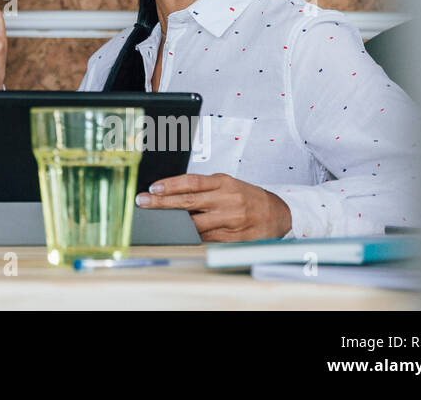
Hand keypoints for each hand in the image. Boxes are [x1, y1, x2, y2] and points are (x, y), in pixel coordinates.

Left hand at [135, 173, 292, 240]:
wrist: (278, 214)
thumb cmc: (247, 196)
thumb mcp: (227, 184)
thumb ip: (203, 188)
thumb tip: (172, 194)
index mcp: (223, 183)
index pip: (191, 182)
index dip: (170, 185)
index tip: (152, 188)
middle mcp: (226, 200)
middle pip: (188, 202)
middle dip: (161, 203)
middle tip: (142, 202)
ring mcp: (230, 220)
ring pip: (195, 223)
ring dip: (173, 223)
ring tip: (156, 220)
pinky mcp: (232, 238)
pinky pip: (206, 238)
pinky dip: (191, 236)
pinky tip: (178, 234)